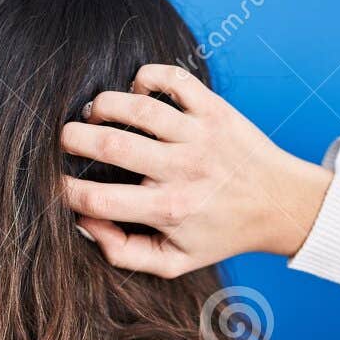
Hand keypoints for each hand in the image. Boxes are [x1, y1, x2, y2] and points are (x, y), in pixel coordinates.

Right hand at [60, 63, 332, 277]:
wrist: (279, 204)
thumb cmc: (220, 233)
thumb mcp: (175, 261)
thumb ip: (124, 252)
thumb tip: (85, 224)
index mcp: (169, 211)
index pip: (98, 200)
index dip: (65, 191)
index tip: (60, 184)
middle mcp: (183, 171)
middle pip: (109, 146)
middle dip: (73, 139)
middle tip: (66, 140)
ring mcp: (199, 136)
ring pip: (136, 107)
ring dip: (102, 105)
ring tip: (94, 114)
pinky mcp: (214, 108)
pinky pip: (172, 79)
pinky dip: (145, 78)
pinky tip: (137, 93)